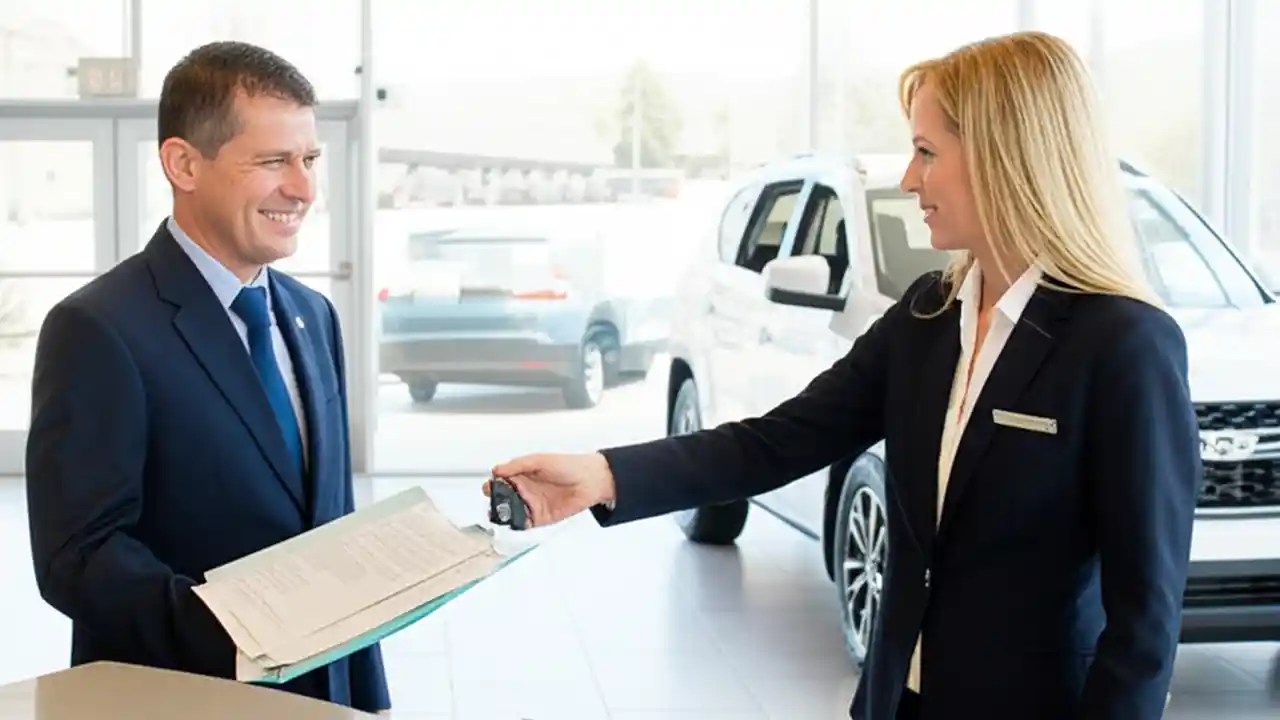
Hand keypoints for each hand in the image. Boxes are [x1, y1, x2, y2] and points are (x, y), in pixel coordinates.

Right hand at [485, 452, 615, 527]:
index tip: (490, 487)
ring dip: (503, 514)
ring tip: (503, 513)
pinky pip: (523, 523)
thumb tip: (497, 470)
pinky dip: (516, 524)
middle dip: (495, 501)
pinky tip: (515, 521)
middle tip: (495, 502)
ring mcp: (531, 504)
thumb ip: (518, 465)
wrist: (591, 480)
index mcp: (522, 474)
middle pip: (501, 498)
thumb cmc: (569, 465)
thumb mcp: (540, 460)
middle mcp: (525, 490)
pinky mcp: (540, 518)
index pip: (500, 481)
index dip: (492, 484)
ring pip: (510, 512)